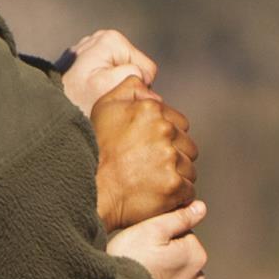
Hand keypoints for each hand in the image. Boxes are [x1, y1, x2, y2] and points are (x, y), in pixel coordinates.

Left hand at [59, 30, 156, 114]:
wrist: (43, 106)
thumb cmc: (76, 99)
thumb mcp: (107, 87)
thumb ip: (133, 75)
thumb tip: (145, 78)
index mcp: (112, 39)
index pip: (147, 69)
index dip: (135, 87)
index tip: (112, 93)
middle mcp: (102, 36)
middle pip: (135, 69)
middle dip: (123, 84)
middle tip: (102, 96)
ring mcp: (91, 47)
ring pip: (122, 73)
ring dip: (112, 86)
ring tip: (92, 95)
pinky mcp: (83, 59)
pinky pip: (106, 74)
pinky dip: (100, 85)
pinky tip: (85, 91)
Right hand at [91, 89, 197, 229]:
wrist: (89, 187)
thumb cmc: (95, 148)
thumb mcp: (105, 107)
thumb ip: (130, 89)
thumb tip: (148, 82)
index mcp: (150, 109)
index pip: (180, 124)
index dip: (169, 138)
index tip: (153, 150)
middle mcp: (164, 130)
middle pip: (187, 146)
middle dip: (174, 156)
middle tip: (153, 168)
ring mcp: (170, 158)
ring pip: (189, 168)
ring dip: (176, 176)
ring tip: (153, 182)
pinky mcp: (174, 185)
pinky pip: (188, 191)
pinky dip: (178, 196)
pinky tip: (159, 195)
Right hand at [113, 201, 208, 278]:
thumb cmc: (131, 261)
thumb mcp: (153, 228)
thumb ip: (180, 217)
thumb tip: (200, 208)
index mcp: (196, 255)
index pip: (182, 234)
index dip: (160, 234)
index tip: (145, 242)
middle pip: (179, 256)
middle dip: (162, 254)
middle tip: (139, 257)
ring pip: (172, 276)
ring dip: (159, 274)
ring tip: (138, 274)